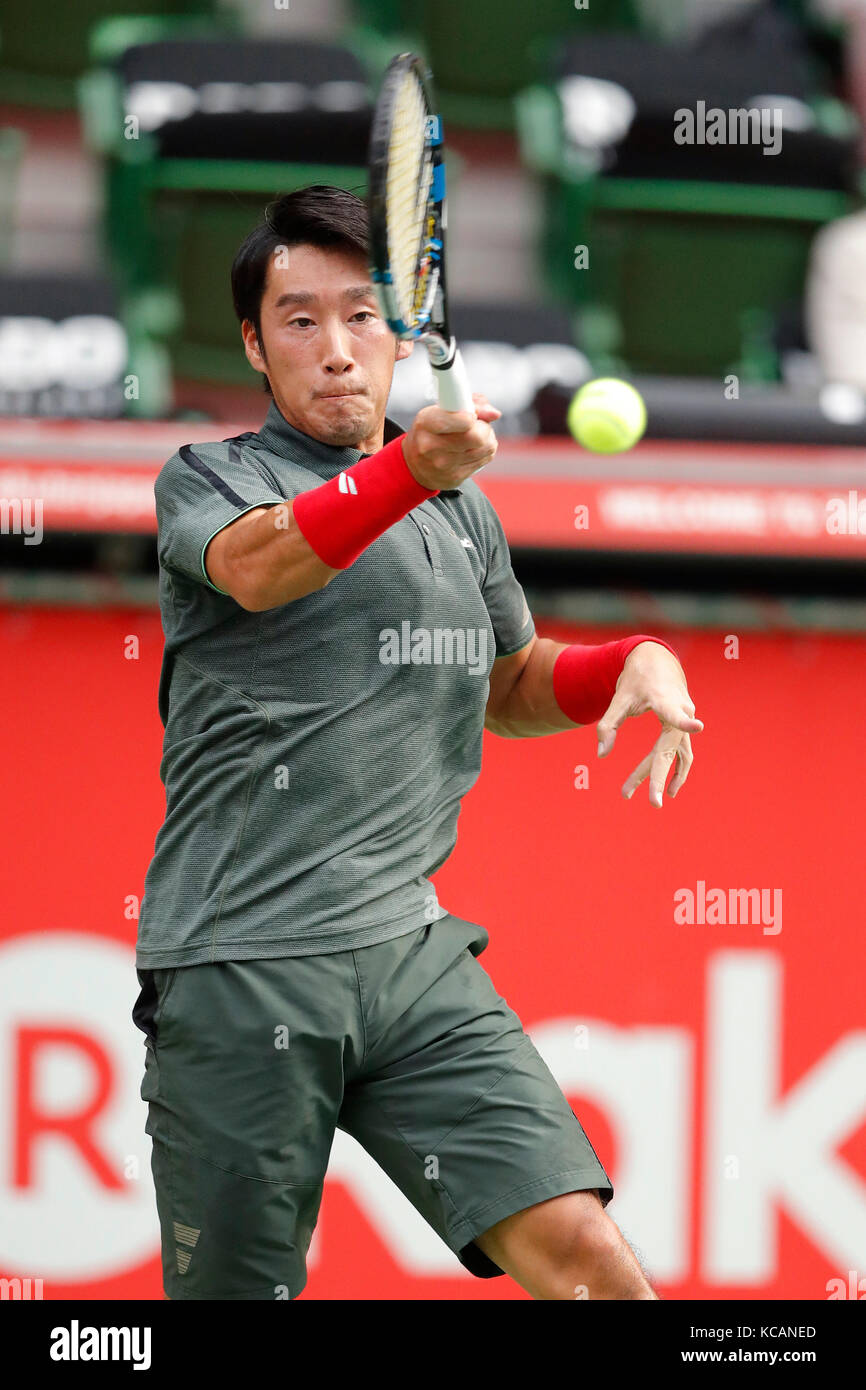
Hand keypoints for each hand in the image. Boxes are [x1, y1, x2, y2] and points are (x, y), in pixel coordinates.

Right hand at [402, 394, 500, 490]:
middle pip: (477, 436)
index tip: (471, 415)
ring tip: (476, 437)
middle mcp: (431, 446)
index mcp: (426, 423)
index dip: (473, 416)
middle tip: (478, 426)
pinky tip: (473, 449)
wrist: (414, 464)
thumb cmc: (432, 431)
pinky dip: (484, 452)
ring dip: (487, 439)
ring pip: (486, 448)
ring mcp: (443, 465)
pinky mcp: (454, 477)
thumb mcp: (442, 410)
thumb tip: (494, 414)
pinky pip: (484, 459)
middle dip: (484, 428)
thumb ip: (471, 403)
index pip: (463, 421)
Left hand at [596, 642, 702, 808]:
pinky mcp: (684, 727)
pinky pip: (683, 754)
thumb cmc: (637, 678)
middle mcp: (681, 711)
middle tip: (639, 799)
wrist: (658, 661)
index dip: (685, 722)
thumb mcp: (618, 698)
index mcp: (665, 699)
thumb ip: (608, 725)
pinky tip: (668, 788)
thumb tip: (602, 755)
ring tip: (649, 798)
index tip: (697, 726)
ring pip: (676, 755)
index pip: (675, 713)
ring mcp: (685, 721)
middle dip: (655, 776)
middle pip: (668, 750)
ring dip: (661, 776)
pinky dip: (676, 770)